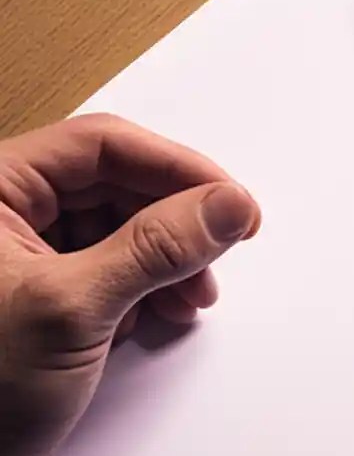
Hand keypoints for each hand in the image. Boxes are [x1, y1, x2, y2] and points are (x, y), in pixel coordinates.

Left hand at [0, 114, 259, 455]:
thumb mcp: (70, 310)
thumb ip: (154, 249)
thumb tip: (224, 205)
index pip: (100, 146)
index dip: (175, 167)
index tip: (228, 198)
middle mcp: (3, 213)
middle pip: (116, 183)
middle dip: (176, 219)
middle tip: (224, 239)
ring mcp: (21, 254)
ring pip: (120, 225)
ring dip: (169, 256)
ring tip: (193, 290)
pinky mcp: (42, 293)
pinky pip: (112, 264)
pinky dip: (148, 284)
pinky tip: (161, 308)